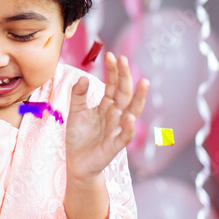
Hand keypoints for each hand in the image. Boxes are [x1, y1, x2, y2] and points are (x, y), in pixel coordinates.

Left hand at [65, 52, 147, 180]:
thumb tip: (84, 77)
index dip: (113, 71)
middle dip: (125, 77)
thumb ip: (78, 95)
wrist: (77, 163)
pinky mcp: (115, 145)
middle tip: (124, 59)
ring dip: (138, 98)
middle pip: (124, 93)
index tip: (111, 55)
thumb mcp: (75, 112)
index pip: (113, 85)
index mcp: (107, 106)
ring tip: (143, 82)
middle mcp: (115, 115)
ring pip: (132, 111)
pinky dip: (129, 127)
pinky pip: (125, 135)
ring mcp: (117, 129)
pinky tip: (130, 117)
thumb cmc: (79, 137)